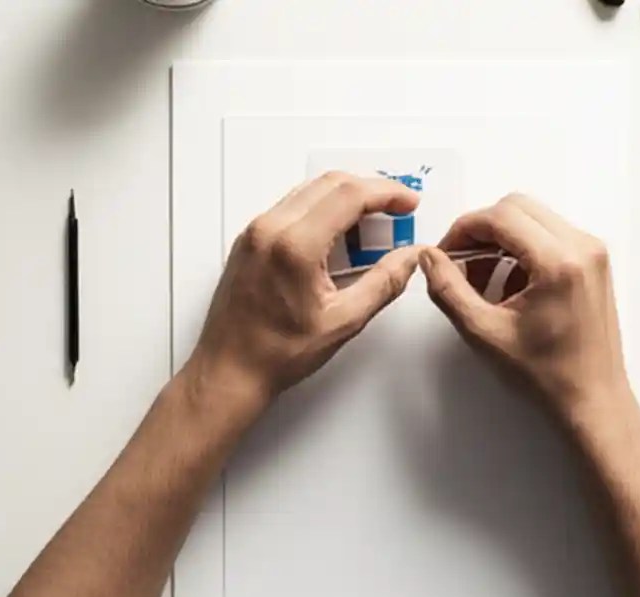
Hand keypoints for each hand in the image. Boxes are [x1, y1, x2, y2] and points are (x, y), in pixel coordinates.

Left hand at [187, 172, 422, 402]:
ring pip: (310, 191)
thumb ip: (384, 283)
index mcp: (295, 246)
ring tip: (372, 223)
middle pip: (330, 183)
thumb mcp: (344, 321)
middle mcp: (270, 229)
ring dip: (345, 197)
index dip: (387, 193)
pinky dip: (321, 209)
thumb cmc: (277, 353)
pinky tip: (339, 235)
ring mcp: (255, 231)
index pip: (349, 196)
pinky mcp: (249, 239)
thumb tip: (410, 257)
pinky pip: (291, 206)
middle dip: (370, 189)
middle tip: (397, 208)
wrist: (229, 370)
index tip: (409, 202)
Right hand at [419, 194, 632, 424]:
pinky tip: (506, 288)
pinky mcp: (594, 264)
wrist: (592, 401)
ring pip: (534, 219)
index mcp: (559, 262)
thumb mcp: (484, 332)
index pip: (500, 216)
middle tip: (458, 263)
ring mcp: (593, 253)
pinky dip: (522, 251)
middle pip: (518, 208)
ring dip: (501, 241)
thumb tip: (429, 257)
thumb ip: (448, 289)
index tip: (444, 254)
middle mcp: (582, 247)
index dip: (463, 230)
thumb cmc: (546, 375)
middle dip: (481, 230)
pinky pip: (550, 237)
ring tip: (480, 283)